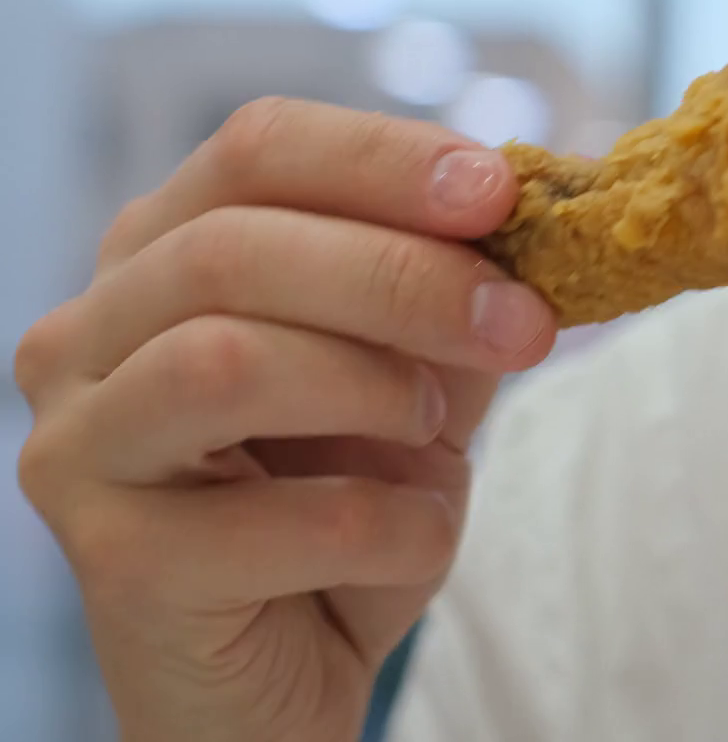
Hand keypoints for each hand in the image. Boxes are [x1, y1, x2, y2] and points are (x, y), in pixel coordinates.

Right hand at [13, 99, 555, 741]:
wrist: (293, 680)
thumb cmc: (348, 510)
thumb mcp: (420, 379)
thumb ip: (454, 292)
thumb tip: (544, 205)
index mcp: (162, 256)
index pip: (256, 149)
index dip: (383, 157)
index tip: (500, 187)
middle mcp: (88, 336)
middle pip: (233, 249)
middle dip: (405, 277)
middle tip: (525, 322)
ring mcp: (81, 448)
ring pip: (225, 361)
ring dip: (375, 390)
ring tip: (434, 434)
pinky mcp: (111, 563)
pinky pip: (277, 518)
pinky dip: (390, 525)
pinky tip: (410, 540)